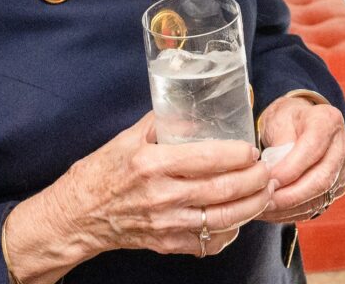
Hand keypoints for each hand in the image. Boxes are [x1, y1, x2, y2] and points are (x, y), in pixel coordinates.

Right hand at [4, 113, 272, 280]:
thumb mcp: (127, 138)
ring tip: (265, 193)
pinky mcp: (166, 244)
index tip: (252, 149)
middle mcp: (162, 196)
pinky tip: (238, 219)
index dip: (240, 155)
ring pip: (222, 219)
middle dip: (256, 180)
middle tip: (268, 171)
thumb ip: (162, 120)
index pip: (210, 158)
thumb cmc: (101, 172)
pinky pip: (207, 242)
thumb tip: (196, 101)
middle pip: (224, 190)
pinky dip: (229, 232)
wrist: (76, 216)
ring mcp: (165, 224)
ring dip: (252, 207)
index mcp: (153, 164)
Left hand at [255, 95, 344, 223]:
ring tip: (265, 209)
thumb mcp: (278, 121)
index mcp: (329, 120)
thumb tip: (275, 174)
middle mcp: (344, 145)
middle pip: (321, 179)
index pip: (313, 149)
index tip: (267, 180)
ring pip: (320, 197)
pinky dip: (294, 212)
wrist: (301, 125)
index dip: (290, 169)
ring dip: (290, 208)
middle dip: (289, 195)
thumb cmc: (287, 121)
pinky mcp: (340, 186)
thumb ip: (279, 144)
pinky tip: (275, 211)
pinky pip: (318, 206)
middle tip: (263, 201)